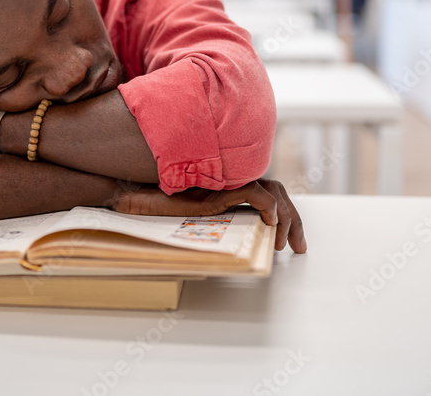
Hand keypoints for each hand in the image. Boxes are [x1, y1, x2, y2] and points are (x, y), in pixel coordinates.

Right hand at [111, 178, 306, 252]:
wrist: (133, 198)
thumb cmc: (157, 212)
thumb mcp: (198, 223)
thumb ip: (220, 224)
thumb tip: (242, 247)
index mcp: (228, 188)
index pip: (271, 192)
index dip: (289, 215)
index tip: (294, 243)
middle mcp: (230, 183)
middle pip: (278, 191)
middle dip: (295, 220)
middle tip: (297, 247)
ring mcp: (223, 185)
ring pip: (271, 191)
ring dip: (285, 217)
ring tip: (283, 241)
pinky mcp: (215, 191)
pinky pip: (252, 192)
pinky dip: (267, 205)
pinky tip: (269, 222)